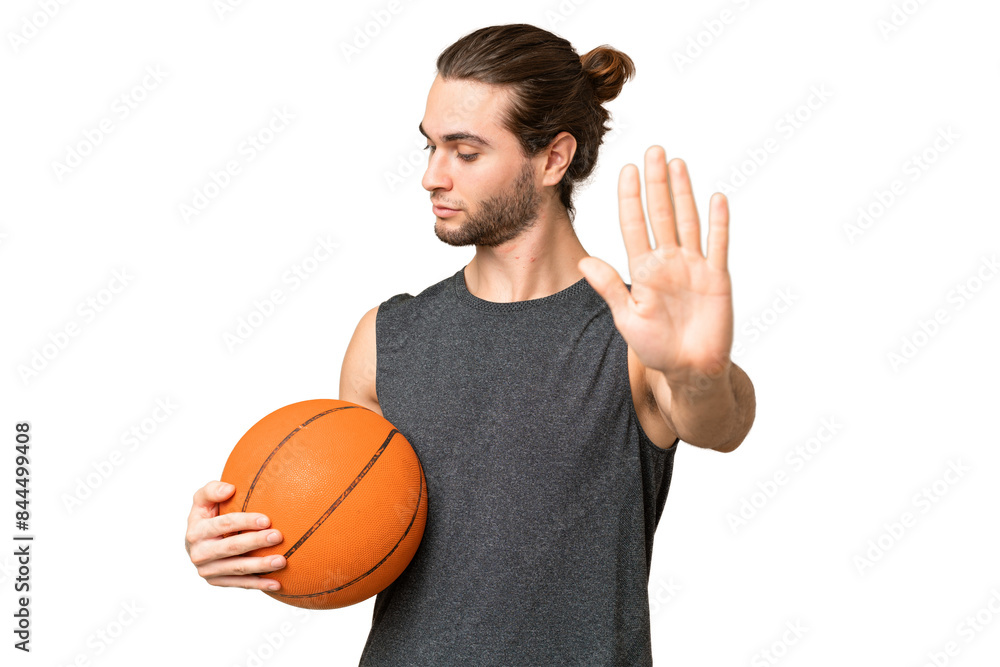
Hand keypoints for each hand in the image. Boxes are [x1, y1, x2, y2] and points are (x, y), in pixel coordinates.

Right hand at [185, 480, 285, 590]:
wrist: (197, 542)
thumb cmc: (207, 515)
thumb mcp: (203, 500)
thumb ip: (212, 490)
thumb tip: (229, 489)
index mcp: (196, 530)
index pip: (223, 524)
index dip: (245, 522)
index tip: (266, 520)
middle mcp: (198, 553)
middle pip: (232, 547)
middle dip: (256, 542)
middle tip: (278, 536)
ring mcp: (207, 570)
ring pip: (237, 568)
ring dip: (261, 566)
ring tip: (282, 561)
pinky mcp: (216, 582)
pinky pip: (240, 584)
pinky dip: (259, 584)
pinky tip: (277, 584)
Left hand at [578, 145, 733, 386]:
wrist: (689, 370)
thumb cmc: (656, 347)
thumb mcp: (627, 318)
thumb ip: (608, 288)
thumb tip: (582, 262)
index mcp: (643, 269)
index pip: (634, 225)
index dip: (631, 198)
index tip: (626, 170)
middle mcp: (668, 261)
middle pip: (661, 214)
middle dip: (656, 183)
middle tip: (652, 151)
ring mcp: (694, 267)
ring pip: (687, 220)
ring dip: (683, 192)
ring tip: (676, 163)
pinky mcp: (717, 278)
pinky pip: (718, 244)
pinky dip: (718, 222)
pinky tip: (715, 197)